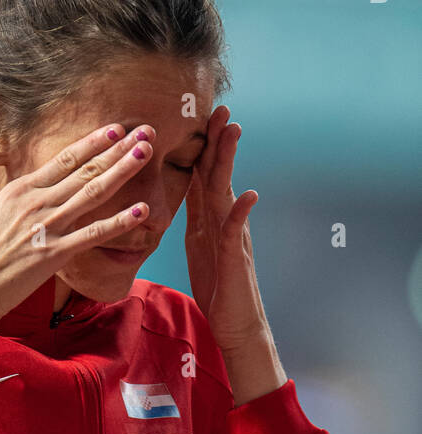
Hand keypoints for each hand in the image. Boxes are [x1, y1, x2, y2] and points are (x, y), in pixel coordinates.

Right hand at [0, 123, 154, 329]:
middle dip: (118, 148)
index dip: (93, 142)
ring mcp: (46, 229)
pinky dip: (119, 222)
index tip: (116, 127)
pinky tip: (142, 210)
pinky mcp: (53, 256)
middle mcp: (35, 204)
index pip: (63, 159)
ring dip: (123, 171)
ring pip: (93, 193)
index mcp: (17, 191)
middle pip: (85, 169)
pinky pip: (93, 235)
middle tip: (146, 130)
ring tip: (146, 151)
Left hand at [184, 105, 266, 354]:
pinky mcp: (235, 261)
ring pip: (227, 194)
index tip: (199, 116)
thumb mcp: (198, 247)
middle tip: (219, 108)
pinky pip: (236, 234)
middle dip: (217, 142)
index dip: (200, 147)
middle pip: (217, 176)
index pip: (203, 176)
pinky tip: (247, 194)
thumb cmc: (217, 289)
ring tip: (233, 132)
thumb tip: (185, 192)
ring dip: (229, 163)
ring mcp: (232, 239)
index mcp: (209, 220)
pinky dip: (240, 214)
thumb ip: (196, 218)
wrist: (236, 325)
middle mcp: (223, 223)